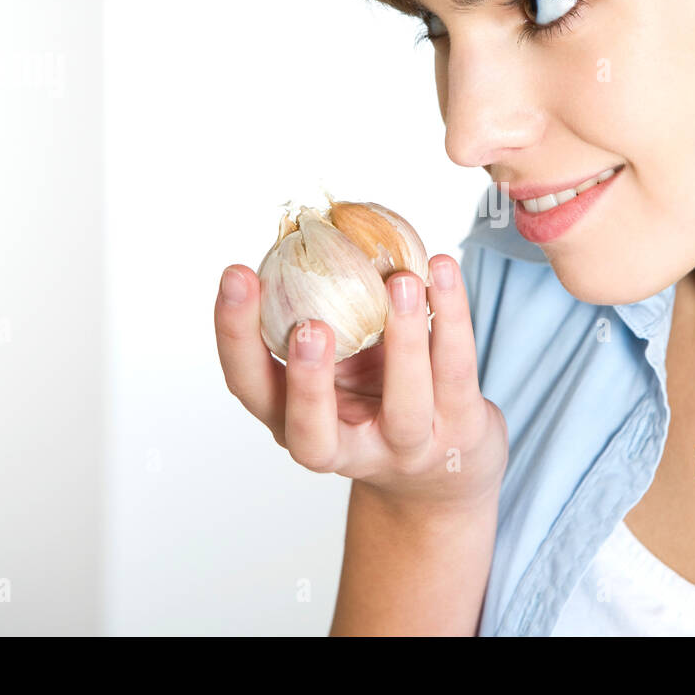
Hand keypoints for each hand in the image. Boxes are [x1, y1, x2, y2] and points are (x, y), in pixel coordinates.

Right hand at [214, 254, 506, 512]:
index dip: (235, 335)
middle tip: (309, 325)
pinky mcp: (460, 430)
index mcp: (295, 422)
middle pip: (312, 432)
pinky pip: (455, 371)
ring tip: (400, 280)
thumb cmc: (380, 398)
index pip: (250, 387)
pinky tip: (442, 271)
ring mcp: (405, 447)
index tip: (237, 274)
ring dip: (402, 340)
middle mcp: (344, 448)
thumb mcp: (341, 365)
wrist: (448, 469)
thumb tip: (313, 226)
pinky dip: (451, 317)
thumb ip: (323, 314)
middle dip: (308, 381)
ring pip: (405, 403)